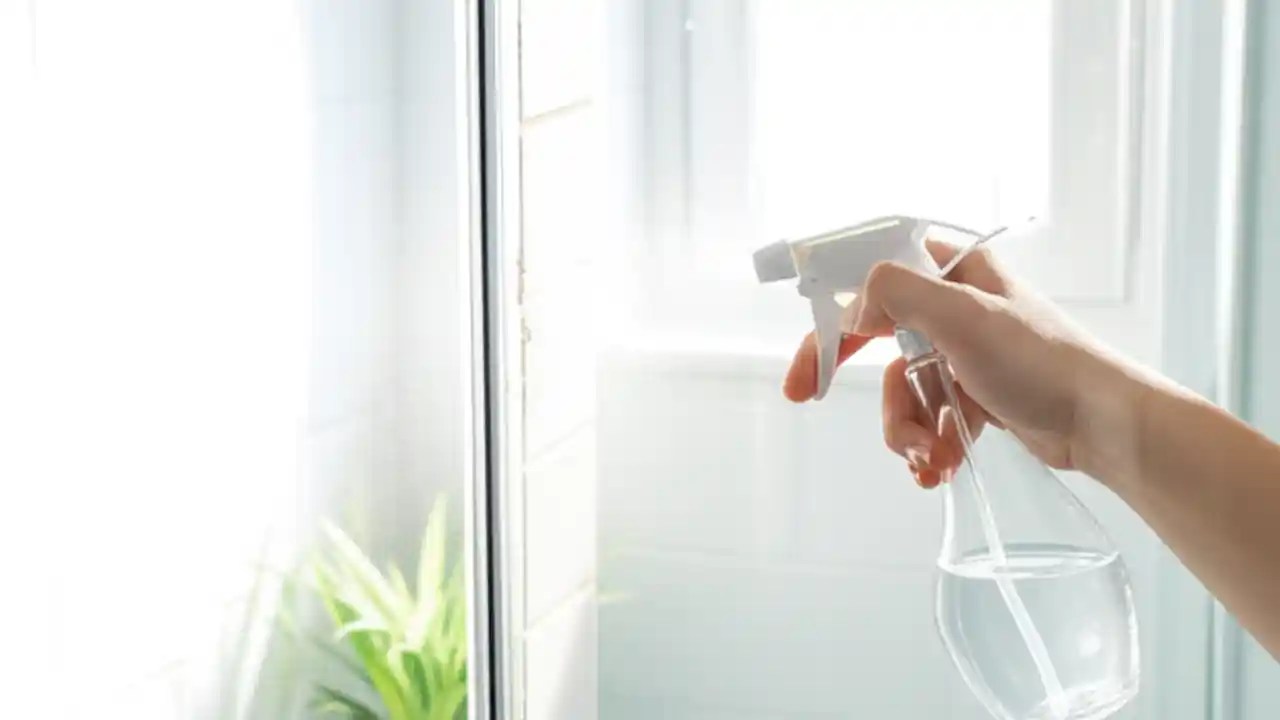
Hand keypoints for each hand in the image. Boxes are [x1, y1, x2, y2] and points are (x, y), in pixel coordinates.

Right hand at [783, 239, 1121, 487]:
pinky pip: (929, 417)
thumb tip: (852, 309)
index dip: (834, 311)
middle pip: (876, 337)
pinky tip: (939, 468)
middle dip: (853, 378)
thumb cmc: (1042, 362)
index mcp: (955, 270)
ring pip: (901, 389)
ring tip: (928, 457)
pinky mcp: (976, 396)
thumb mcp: (963, 314)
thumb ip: (896, 293)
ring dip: (905, 428)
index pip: (874, 277)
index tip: (810, 352)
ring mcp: (965, 354)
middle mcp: (957, 306)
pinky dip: (928, 445)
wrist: (1103, 425)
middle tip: (805, 396)